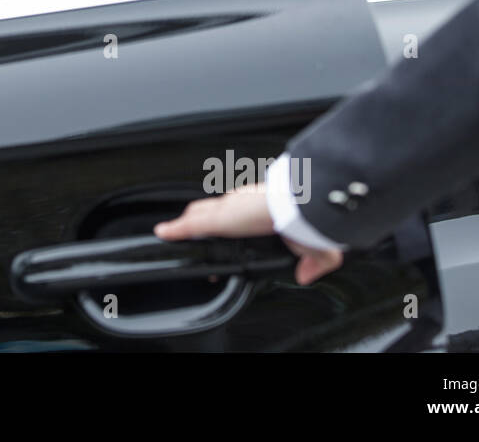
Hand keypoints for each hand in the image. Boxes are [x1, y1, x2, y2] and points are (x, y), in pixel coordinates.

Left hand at [152, 181, 343, 284]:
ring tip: (175, 232)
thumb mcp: (314, 245)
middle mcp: (240, 205)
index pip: (238, 216)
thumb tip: (306, 275)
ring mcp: (227, 212)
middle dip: (203, 221)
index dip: (228, 225)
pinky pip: (190, 226)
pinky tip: (164, 233)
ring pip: (200, 214)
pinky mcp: (218, 219)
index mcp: (262, 208)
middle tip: (194, 235)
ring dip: (188, 223)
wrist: (301, 203)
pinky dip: (176, 230)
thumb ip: (312, 261)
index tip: (224, 239)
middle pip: (213, 211)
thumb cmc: (309, 217)